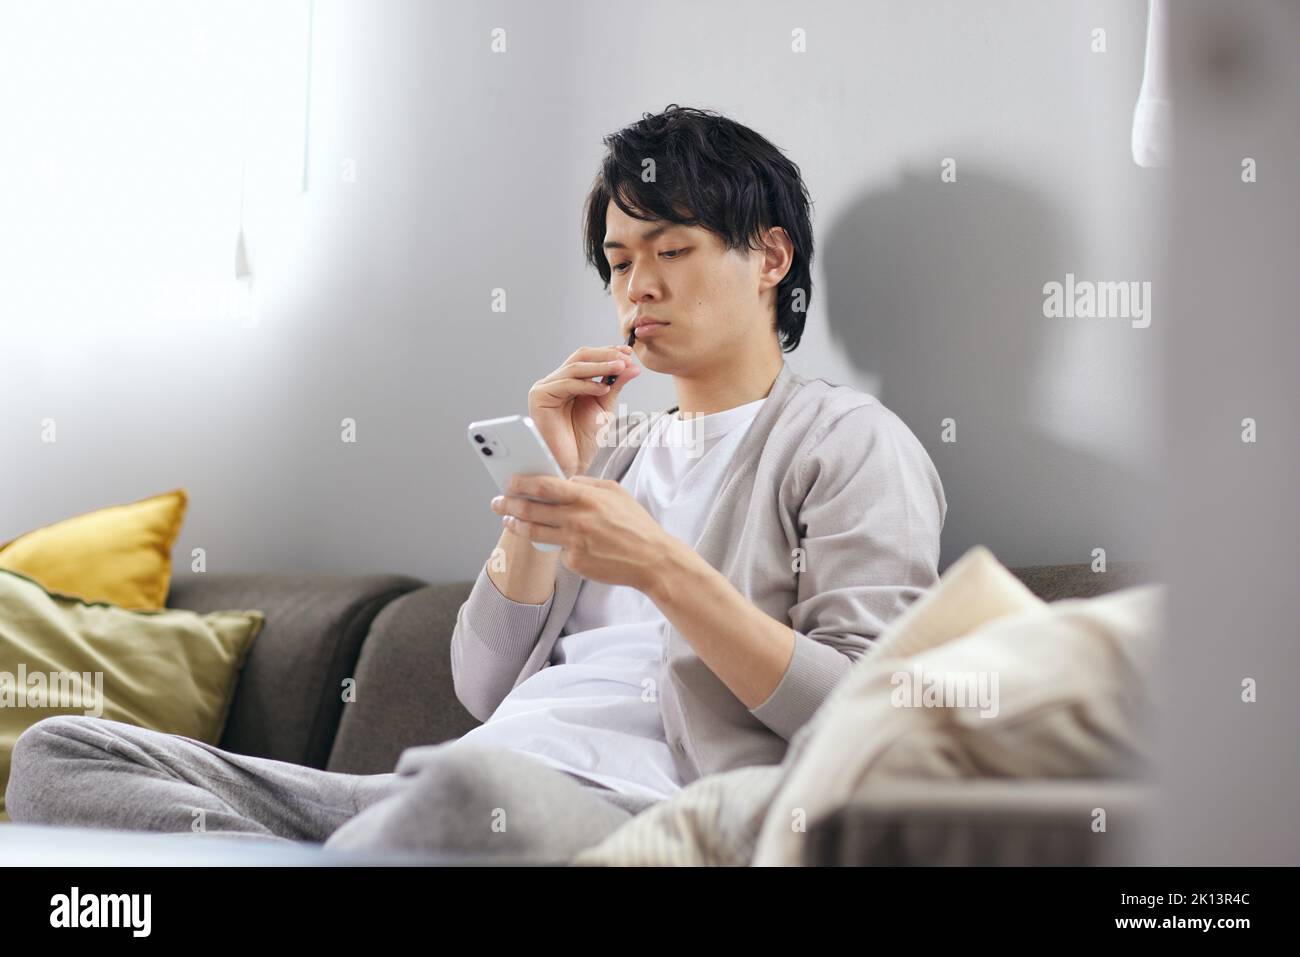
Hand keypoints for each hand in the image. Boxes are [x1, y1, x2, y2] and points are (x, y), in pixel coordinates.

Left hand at [490, 474, 675, 592]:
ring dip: (517, 525)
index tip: (509, 483)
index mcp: (586, 497)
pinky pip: (557, 550)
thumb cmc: (635, 524)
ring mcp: (573, 542)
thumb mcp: (615, 492)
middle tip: (497, 503)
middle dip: (508, 505)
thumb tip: (564, 482)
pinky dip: (556, 545)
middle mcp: (576, 519)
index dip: (521, 483)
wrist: (651, 559)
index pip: (543, 486)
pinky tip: (562, 542)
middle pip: (530, 510)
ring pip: (534, 532)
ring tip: (509, 521)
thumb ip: (587, 484)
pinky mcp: (574, 562)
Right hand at [528, 344, 641, 477]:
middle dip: (605, 355)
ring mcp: (545, 388)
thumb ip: (615, 384)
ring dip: (600, 366)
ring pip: (575, 367)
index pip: (587, 358)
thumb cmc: (584, 439)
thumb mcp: (605, 405)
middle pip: (580, 357)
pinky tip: (603, 389)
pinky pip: (566, 384)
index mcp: (568, 381)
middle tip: (625, 358)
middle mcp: (554, 382)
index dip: (607, 352)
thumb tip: (632, 365)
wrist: (572, 463)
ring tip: (620, 368)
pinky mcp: (539, 397)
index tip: (627, 353)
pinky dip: (587, 384)